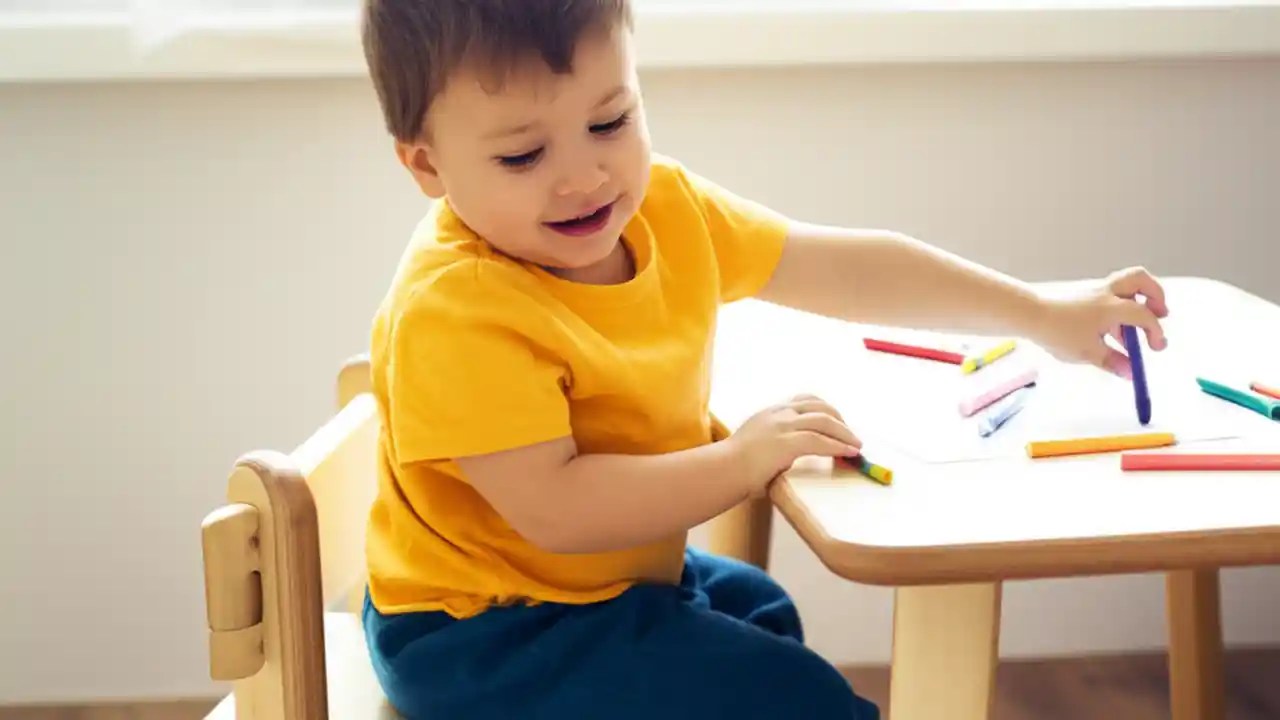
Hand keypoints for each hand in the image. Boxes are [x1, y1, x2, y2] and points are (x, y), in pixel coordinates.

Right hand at [726, 394, 861, 496]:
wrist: (722, 470)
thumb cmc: (732, 466)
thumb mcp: (753, 445)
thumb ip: (771, 444)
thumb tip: (784, 458)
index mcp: (770, 412)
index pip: (804, 401)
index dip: (825, 409)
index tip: (836, 420)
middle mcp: (779, 413)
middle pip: (820, 407)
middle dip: (840, 419)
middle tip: (851, 434)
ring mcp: (783, 426)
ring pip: (825, 421)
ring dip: (845, 433)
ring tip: (856, 445)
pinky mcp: (788, 442)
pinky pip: (821, 441)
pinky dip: (839, 446)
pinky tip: (849, 453)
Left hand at [1033, 266, 1169, 377]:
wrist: (1028, 314)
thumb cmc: (1058, 332)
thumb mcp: (1088, 352)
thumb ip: (1112, 362)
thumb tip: (1131, 372)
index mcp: (1113, 306)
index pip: (1146, 316)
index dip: (1156, 332)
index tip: (1155, 348)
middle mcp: (1107, 293)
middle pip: (1141, 280)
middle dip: (1156, 296)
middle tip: (1160, 315)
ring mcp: (1094, 291)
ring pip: (1125, 286)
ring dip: (1136, 304)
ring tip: (1131, 334)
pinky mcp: (1082, 295)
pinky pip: (1109, 296)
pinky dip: (1117, 309)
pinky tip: (1109, 332)